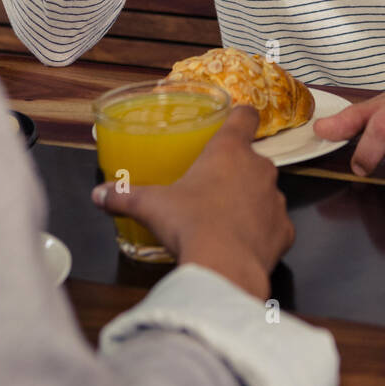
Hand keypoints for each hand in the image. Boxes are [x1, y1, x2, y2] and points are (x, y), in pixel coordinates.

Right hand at [91, 106, 293, 300]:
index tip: (232, 123)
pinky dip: (262, 232)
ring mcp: (276, 199)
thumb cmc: (190, 224)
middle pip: (251, 158)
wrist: (224, 269)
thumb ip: (124, 196)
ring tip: (225, 219)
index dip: (239, 117)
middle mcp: (259, 168)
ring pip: (265, 191)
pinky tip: (242, 244)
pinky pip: (275, 225)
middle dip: (235, 170)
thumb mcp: (151, 206)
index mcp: (229, 151)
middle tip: (211, 186)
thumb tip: (98, 195)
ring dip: (250, 201)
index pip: (245, 116)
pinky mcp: (286, 230)